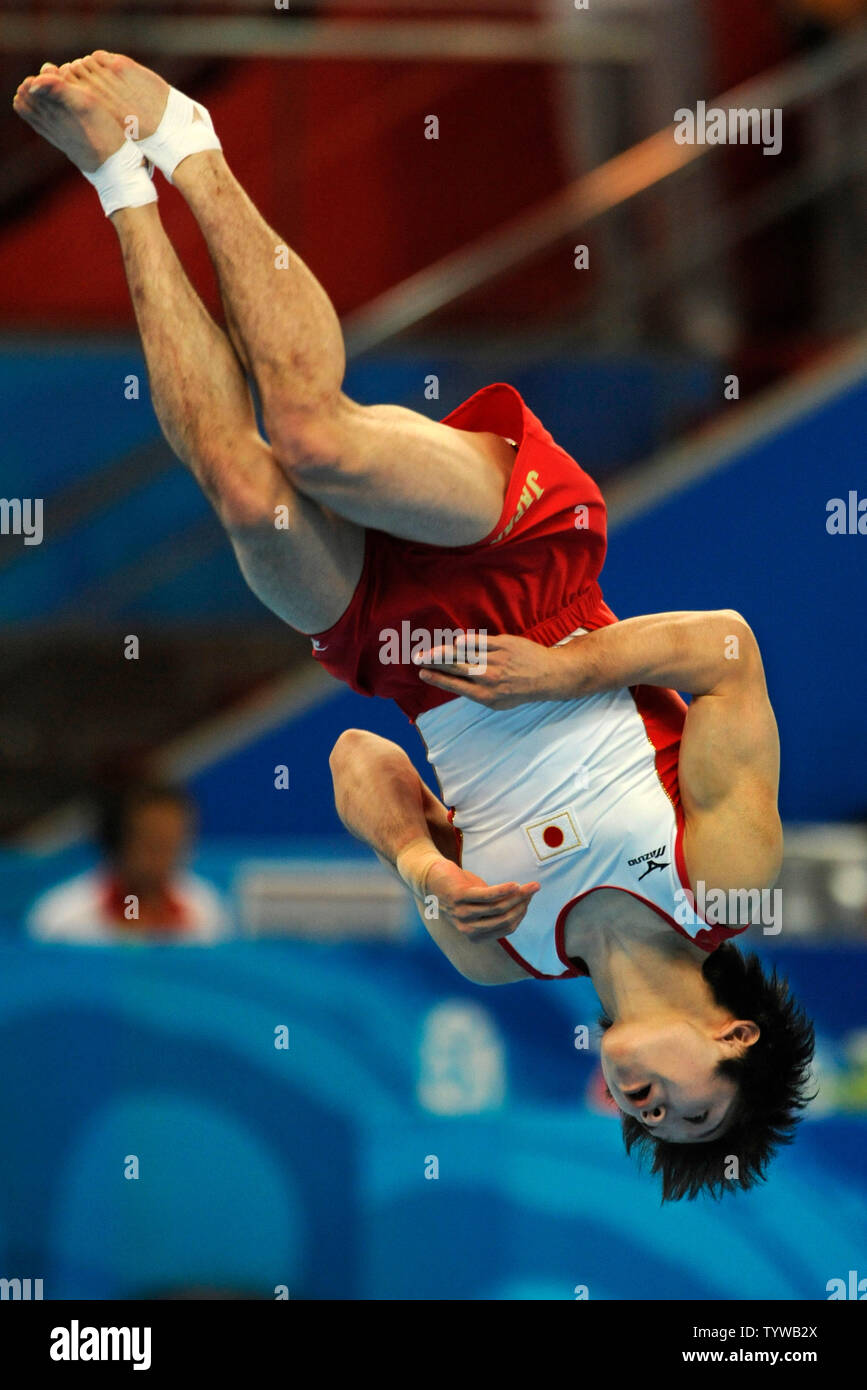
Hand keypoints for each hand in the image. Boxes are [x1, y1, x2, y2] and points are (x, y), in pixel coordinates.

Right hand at [412, 633, 565, 708]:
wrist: (548, 675)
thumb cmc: (520, 691)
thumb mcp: (498, 702)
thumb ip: (476, 692)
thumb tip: (453, 682)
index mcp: (485, 695)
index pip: (454, 685)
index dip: (436, 679)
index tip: (423, 673)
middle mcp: (489, 678)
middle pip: (454, 668)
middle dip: (433, 663)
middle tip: (417, 658)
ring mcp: (496, 660)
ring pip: (464, 654)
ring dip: (443, 652)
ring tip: (429, 651)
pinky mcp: (504, 644)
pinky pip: (480, 641)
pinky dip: (467, 642)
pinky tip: (456, 642)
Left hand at [424, 858, 539, 941]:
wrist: (429, 876)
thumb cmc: (459, 890)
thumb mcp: (480, 904)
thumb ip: (498, 908)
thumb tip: (525, 902)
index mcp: (474, 935)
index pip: (507, 927)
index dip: (522, 913)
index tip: (530, 899)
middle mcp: (467, 928)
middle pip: (505, 919)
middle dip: (523, 905)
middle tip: (535, 889)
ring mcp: (462, 913)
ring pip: (498, 908)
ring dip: (517, 896)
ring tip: (530, 886)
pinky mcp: (459, 897)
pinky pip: (487, 896)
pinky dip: (504, 891)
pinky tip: (515, 885)